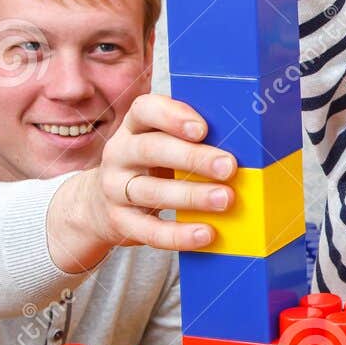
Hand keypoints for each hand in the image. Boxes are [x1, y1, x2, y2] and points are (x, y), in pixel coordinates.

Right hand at [47, 93, 236, 271]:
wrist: (100, 205)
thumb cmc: (149, 168)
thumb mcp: (162, 145)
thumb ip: (192, 141)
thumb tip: (245, 147)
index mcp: (134, 127)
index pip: (144, 110)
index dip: (172, 116)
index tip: (203, 128)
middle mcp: (119, 153)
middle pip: (152, 149)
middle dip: (193, 158)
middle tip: (229, 167)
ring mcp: (114, 188)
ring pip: (151, 190)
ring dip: (192, 195)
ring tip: (225, 200)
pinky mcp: (119, 221)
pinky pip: (149, 230)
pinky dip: (179, 234)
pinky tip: (206, 234)